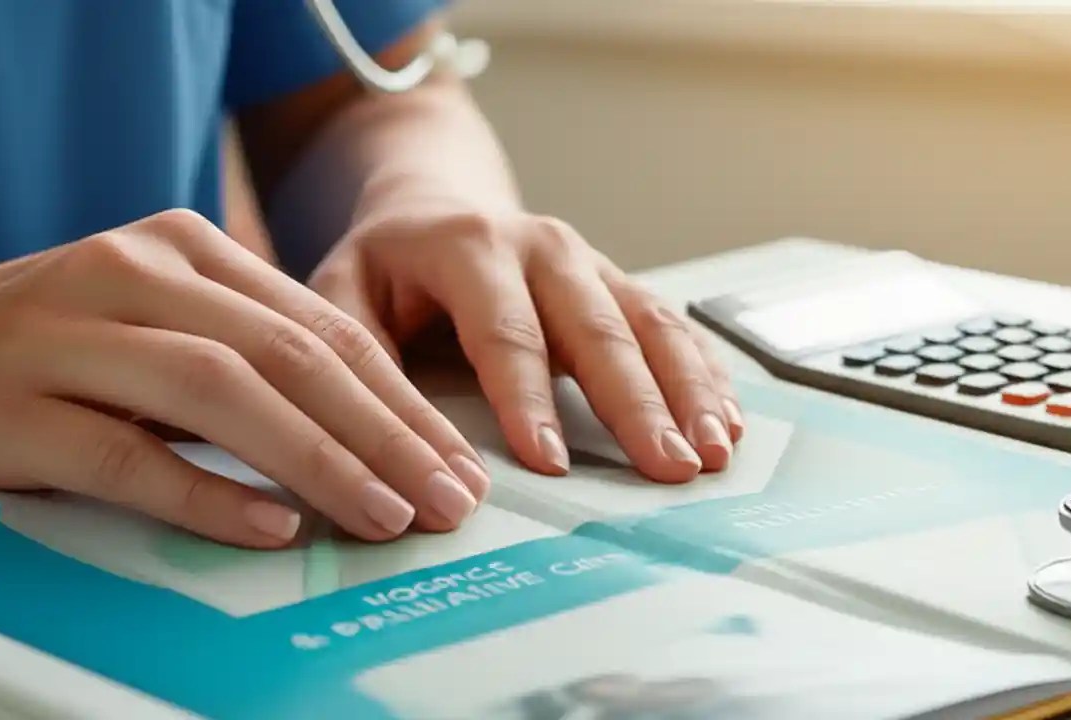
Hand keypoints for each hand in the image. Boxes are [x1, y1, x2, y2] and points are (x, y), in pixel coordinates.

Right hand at [0, 210, 489, 548]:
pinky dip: (204, 492)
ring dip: (316, 460)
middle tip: (445, 500)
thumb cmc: (67, 347)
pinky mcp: (14, 404)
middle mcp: (136, 274)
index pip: (326, 327)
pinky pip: (124, 453)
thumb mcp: (168, 325)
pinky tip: (269, 527)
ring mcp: (71, 334)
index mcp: (190, 250)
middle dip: (384, 434)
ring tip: (383, 516)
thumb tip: (379, 439)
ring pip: (221, 393)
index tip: (458, 461)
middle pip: (291, 356)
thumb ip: (257, 356)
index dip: (403, 401)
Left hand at [308, 208, 744, 483]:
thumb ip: (361, 356)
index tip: (551, 464)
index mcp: (469, 245)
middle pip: (596, 328)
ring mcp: (591, 263)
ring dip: (688, 390)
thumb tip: (393, 445)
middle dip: (636, 403)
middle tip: (668, 467)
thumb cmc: (388, 264)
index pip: (504, 329)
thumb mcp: (343, 293)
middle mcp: (543, 246)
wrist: (437, 203)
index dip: (527, 398)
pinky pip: (672, 325)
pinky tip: (727, 420)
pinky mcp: (618, 284)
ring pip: (649, 323)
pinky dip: (703, 373)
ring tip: (713, 452)